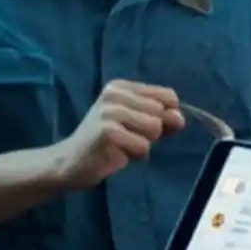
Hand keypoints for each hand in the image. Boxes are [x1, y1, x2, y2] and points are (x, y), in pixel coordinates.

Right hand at [53, 79, 184, 188]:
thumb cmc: (107, 143)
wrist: (70, 162)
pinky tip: (116, 153)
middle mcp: (115, 93)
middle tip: (126, 138)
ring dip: (143, 144)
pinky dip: (135, 155)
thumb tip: (180, 118)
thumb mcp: (138, 126)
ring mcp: (110, 110)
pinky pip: (143, 146)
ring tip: (122, 145)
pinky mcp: (107, 131)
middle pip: (162, 113)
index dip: (167, 116)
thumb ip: (162, 119)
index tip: (145, 126)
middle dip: (152, 133)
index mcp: (122, 86)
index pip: (168, 96)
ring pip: (155, 128)